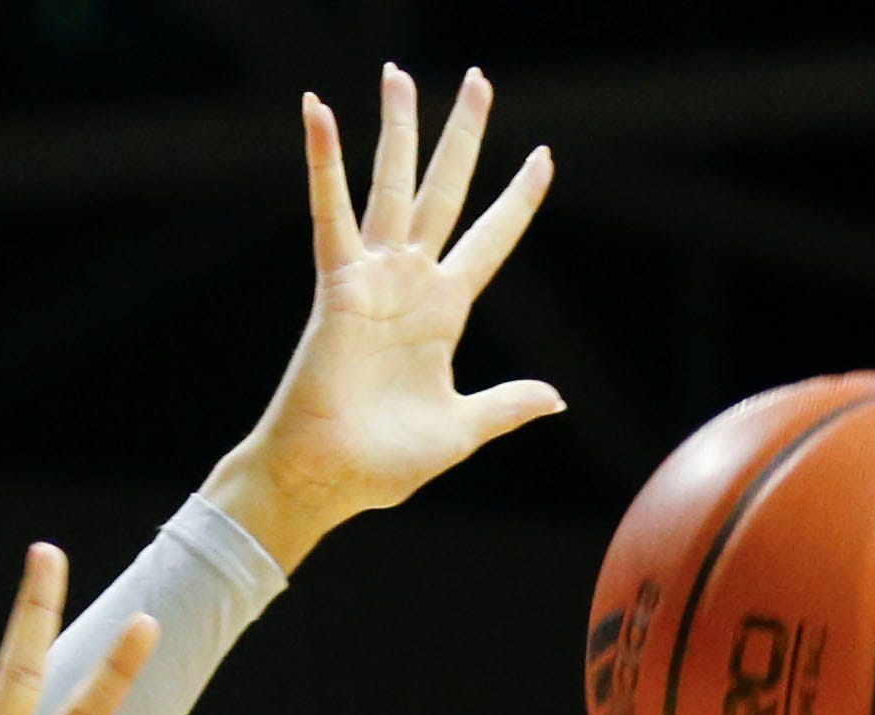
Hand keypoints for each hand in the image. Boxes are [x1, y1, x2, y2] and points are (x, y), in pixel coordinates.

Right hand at [204, 65, 562, 569]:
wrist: (325, 480)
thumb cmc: (380, 464)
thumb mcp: (461, 430)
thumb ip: (505, 406)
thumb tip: (555, 396)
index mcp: (444, 314)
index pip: (490, 241)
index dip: (517, 201)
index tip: (544, 157)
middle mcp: (411, 284)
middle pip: (445, 191)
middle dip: (462, 136)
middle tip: (479, 80)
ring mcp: (373, 279)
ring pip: (392, 186)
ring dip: (398, 129)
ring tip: (399, 74)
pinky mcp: (336, 284)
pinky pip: (331, 213)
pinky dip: (324, 164)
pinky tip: (320, 114)